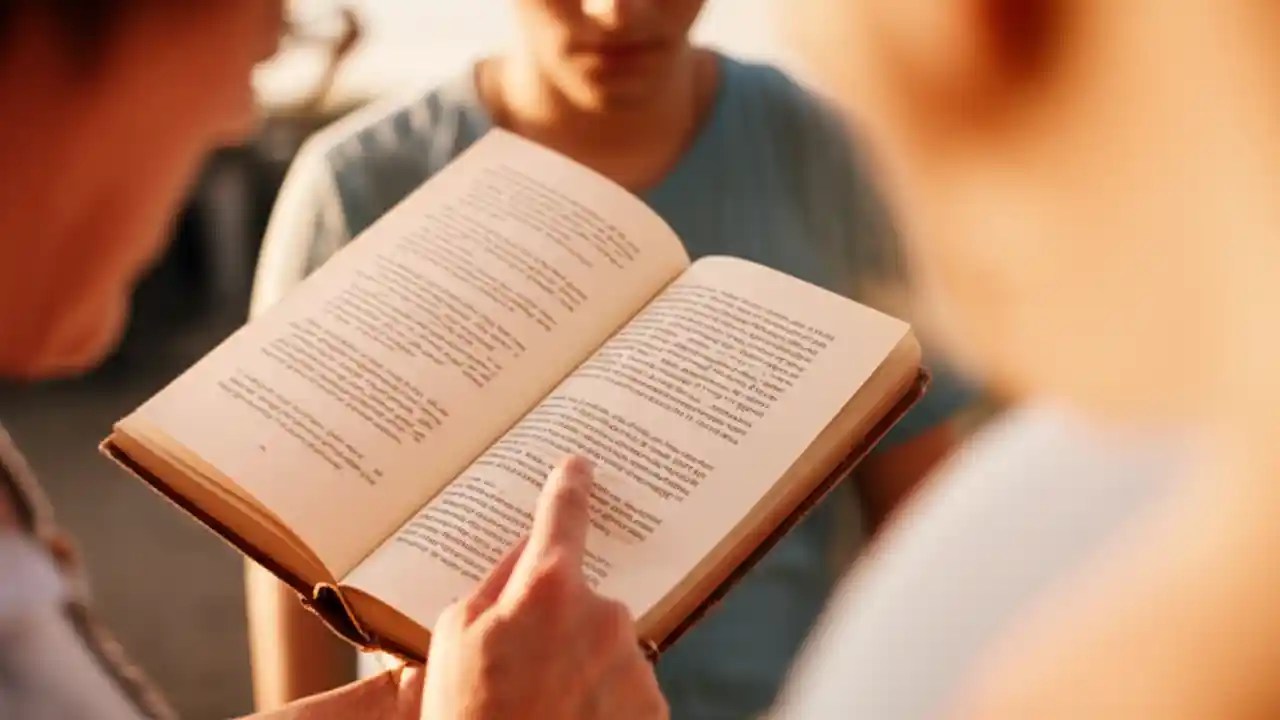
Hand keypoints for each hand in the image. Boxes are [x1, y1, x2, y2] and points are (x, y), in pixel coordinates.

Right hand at [422, 456, 666, 719]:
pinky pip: (624, 686)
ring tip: (539, 708)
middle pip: (582, 597)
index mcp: (548, 588)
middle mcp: (603, 615)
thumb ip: (493, 583)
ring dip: (580, 667)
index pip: (564, 513)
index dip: (570, 485)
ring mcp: (633, 663)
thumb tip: (524, 550)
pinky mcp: (654, 706)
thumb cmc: (466, 717)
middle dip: (557, 624)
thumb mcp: (453, 640)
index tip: (580, 465)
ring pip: (605, 646)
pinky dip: (601, 702)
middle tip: (520, 671)